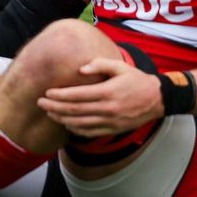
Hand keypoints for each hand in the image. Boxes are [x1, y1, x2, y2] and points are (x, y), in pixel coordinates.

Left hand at [36, 56, 162, 136]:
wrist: (156, 100)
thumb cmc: (136, 80)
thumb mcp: (120, 66)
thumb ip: (100, 64)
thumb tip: (80, 69)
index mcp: (107, 92)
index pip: (77, 95)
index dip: (60, 95)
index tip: (47, 92)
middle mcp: (107, 108)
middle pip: (75, 110)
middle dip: (55, 107)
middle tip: (40, 103)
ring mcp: (110, 121)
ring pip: (80, 123)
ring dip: (62, 119)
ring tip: (49, 113)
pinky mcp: (112, 129)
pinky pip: (90, 132)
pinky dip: (75, 129)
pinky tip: (66, 124)